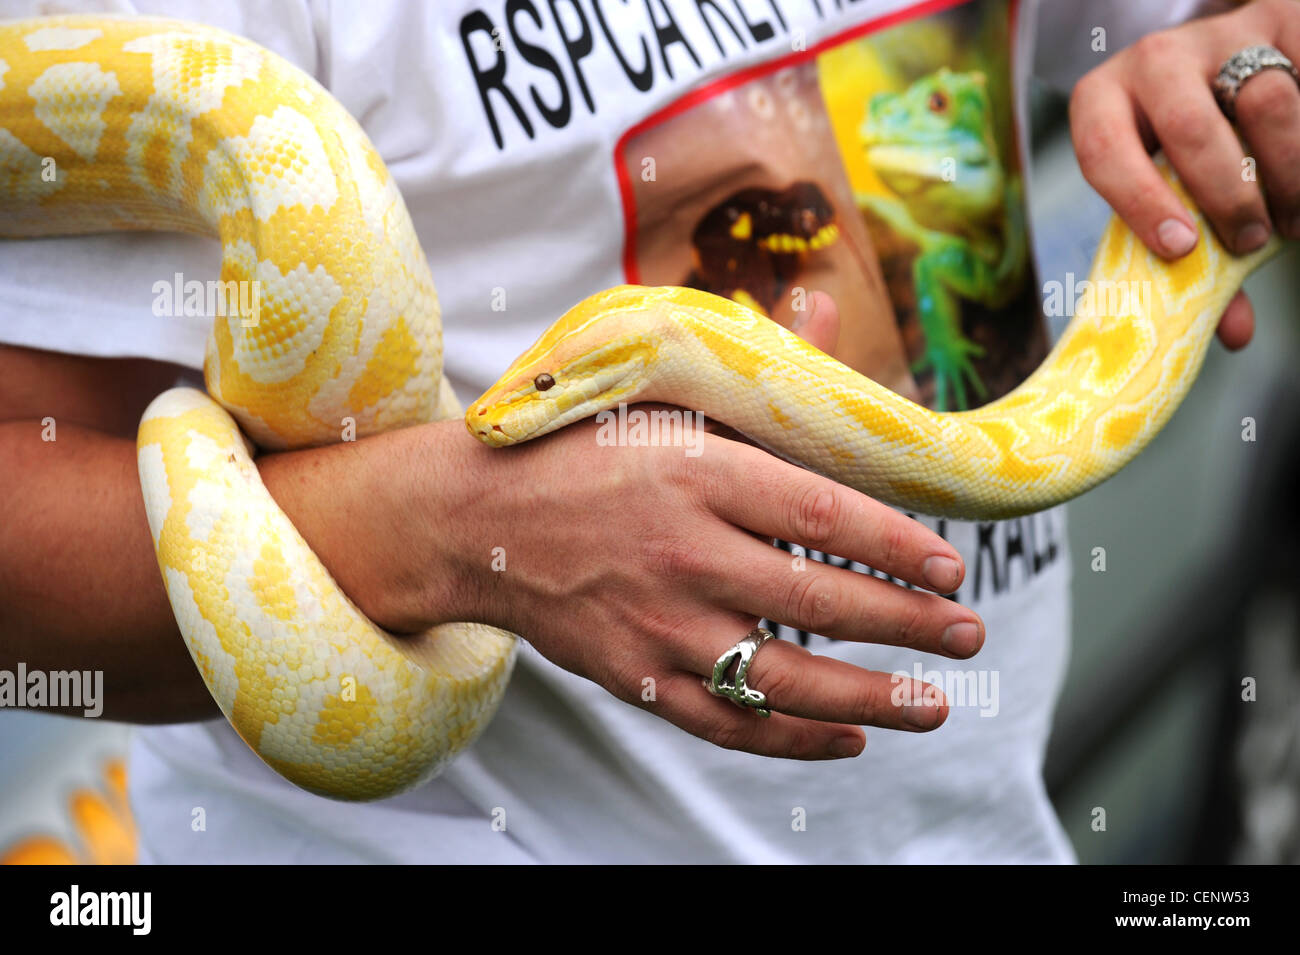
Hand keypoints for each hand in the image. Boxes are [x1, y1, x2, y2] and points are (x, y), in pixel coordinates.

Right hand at [432, 291, 983, 759]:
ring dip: (871, 698)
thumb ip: (751, 367)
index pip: (823, 514)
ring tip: (935, 703)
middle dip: (907, 622)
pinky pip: (726, 724)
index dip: (898, 547)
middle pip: (818, 600)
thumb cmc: (576, 450)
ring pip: (784, 678)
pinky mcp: (635, 675)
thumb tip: (824, 307)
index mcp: (696, 472)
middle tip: (968, 631)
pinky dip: (792, 740)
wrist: (472, 518)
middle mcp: (682, 553)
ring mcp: (657, 624)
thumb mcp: (658, 394)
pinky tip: (847, 740)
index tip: (951, 567)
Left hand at [1069, 0, 1299, 349]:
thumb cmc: (1183, 149)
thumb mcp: (1170, 190)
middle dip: (1227, 195)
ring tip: (1295, 219)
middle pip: (1190, 129)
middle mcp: (1154, 61)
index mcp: (1102, 103)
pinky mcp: (1281, 20)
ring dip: (1289, 171)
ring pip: (1266, 102)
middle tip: (1253, 242)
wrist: (1228, 58)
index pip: (1101, 152)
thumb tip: (1236, 335)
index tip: (1180, 247)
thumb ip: (1195, 256)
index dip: (1136, 202)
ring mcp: (1221, 35)